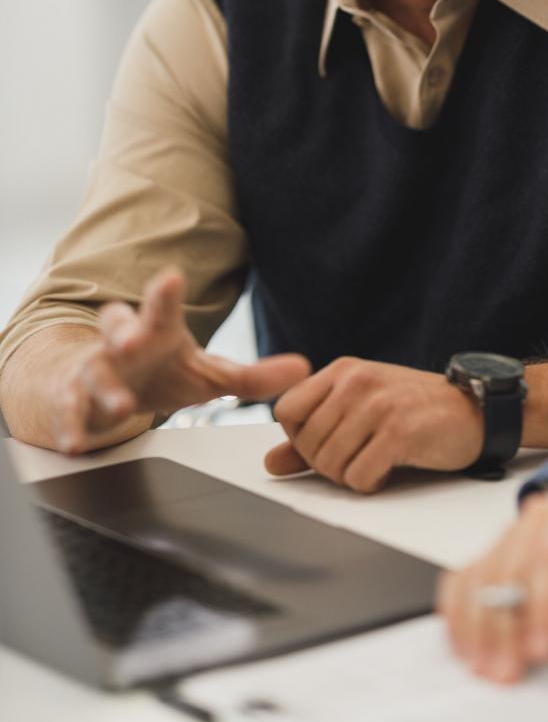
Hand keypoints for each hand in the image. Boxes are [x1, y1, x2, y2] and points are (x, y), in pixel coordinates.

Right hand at [55, 268, 309, 452]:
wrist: (101, 387)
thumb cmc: (159, 371)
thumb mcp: (208, 374)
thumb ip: (253, 375)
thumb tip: (304, 368)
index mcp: (156, 329)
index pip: (162, 306)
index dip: (165, 292)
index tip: (171, 278)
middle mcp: (122, 342)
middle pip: (117, 326)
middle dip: (123, 330)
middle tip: (133, 339)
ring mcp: (95, 370)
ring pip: (94, 370)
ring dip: (106, 388)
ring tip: (122, 404)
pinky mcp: (73, 400)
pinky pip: (70, 412)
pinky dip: (72, 427)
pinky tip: (75, 443)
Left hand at [265, 358, 484, 491]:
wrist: (474, 410)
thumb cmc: (415, 410)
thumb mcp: (361, 411)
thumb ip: (313, 434)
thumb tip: (271, 463)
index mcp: (343, 371)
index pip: (285, 411)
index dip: (298, 439)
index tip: (327, 443)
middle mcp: (357, 381)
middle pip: (307, 444)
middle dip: (327, 465)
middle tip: (359, 457)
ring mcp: (379, 405)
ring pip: (330, 465)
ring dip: (350, 476)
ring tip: (376, 460)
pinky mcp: (400, 432)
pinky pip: (359, 478)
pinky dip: (372, 483)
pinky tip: (392, 467)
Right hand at [437, 489, 547, 682]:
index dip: (542, 606)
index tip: (540, 652)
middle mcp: (537, 521)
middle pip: (508, 571)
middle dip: (505, 629)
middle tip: (508, 673)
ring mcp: (508, 534)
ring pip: (479, 576)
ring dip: (477, 628)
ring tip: (486, 669)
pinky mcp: (489, 551)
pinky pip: (462, 579)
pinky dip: (459, 614)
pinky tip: (466, 646)